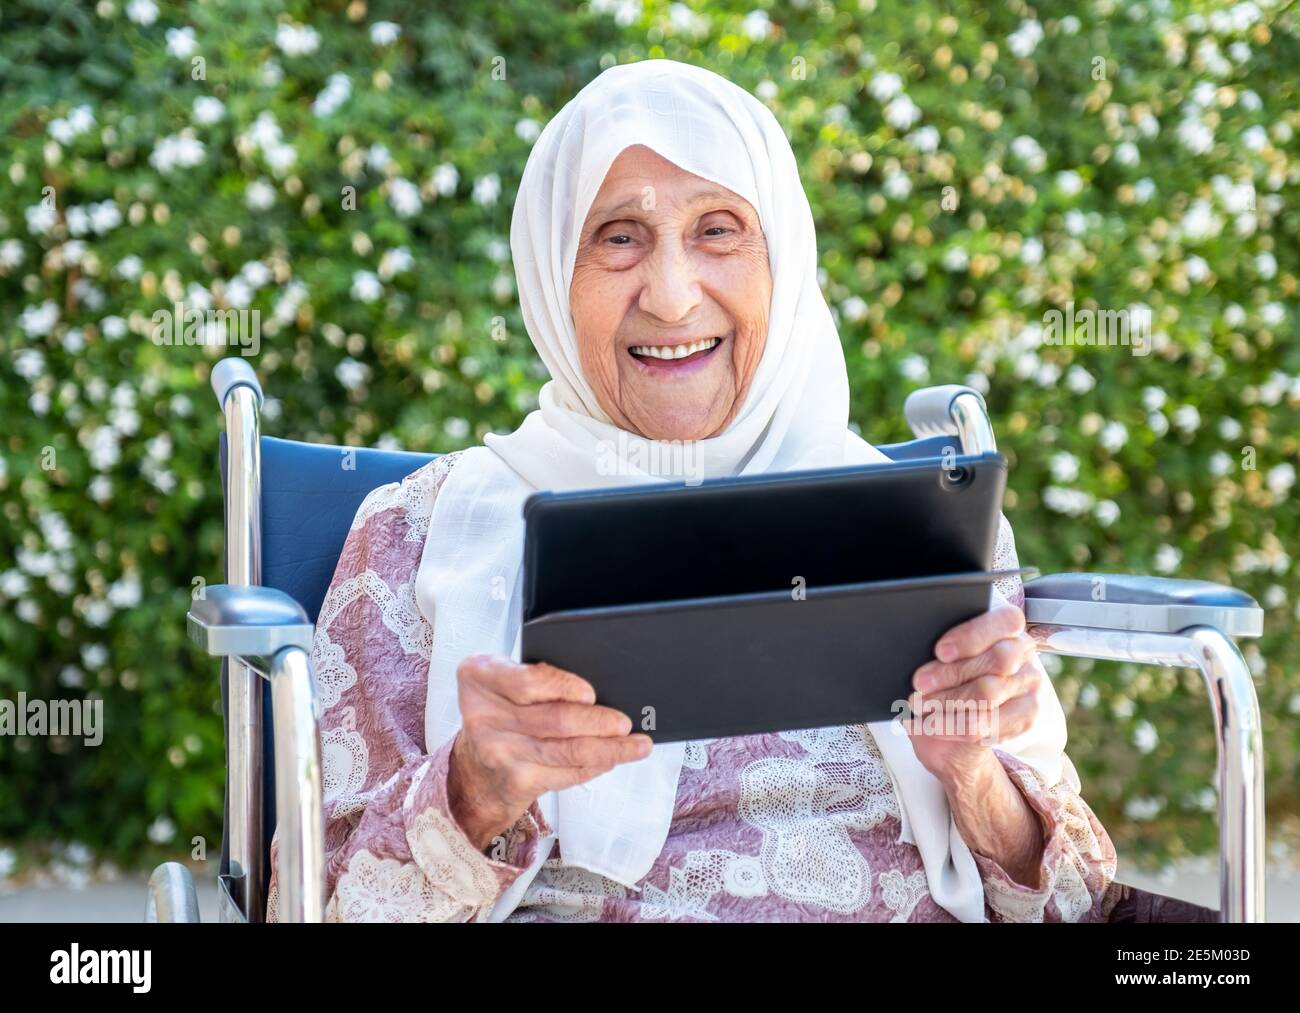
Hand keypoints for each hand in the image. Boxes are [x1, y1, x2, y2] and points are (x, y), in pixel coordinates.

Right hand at [446, 653, 652, 850]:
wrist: (475, 767)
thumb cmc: (500, 710)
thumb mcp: (502, 679)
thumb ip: (535, 674)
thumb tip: (597, 688)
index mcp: (480, 678)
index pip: (525, 682)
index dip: (562, 687)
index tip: (590, 693)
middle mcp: (485, 717)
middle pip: (554, 720)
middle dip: (598, 722)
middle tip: (624, 722)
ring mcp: (501, 753)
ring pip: (567, 752)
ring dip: (610, 749)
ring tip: (636, 745)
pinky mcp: (518, 782)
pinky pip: (567, 774)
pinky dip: (595, 766)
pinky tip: (611, 759)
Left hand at [903, 603, 1040, 785]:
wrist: (949, 725)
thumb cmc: (942, 680)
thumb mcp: (936, 659)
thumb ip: (939, 651)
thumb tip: (917, 649)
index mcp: (1007, 627)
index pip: (1005, 621)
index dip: (972, 636)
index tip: (940, 651)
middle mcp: (1024, 653)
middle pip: (998, 660)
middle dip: (952, 673)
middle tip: (920, 682)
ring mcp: (1029, 686)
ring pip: (990, 694)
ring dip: (948, 702)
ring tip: (919, 705)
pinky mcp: (1027, 716)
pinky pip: (989, 725)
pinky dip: (952, 726)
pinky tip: (931, 724)